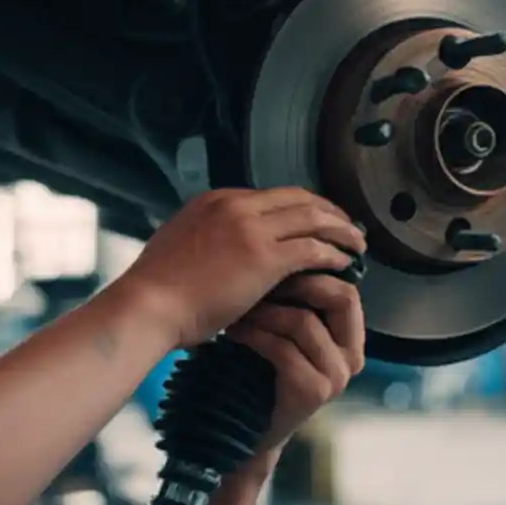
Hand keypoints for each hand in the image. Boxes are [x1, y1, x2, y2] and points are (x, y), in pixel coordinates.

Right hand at [118, 187, 366, 348]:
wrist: (146, 307)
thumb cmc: (158, 291)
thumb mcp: (182, 247)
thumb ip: (208, 240)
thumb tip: (222, 253)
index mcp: (215, 201)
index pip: (271, 197)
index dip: (301, 208)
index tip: (317, 220)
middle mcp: (235, 205)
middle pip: (298, 198)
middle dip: (329, 211)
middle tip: (348, 226)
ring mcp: (251, 228)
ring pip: (313, 218)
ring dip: (341, 229)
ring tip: (358, 243)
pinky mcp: (264, 256)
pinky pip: (312, 248)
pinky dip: (334, 253)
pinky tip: (345, 264)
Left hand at [223, 274, 365, 454]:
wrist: (248, 429)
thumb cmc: (263, 370)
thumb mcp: (287, 332)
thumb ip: (299, 301)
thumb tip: (287, 248)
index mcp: (352, 339)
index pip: (348, 289)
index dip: (317, 271)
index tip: (278, 262)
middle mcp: (352, 357)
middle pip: (341, 298)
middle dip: (298, 284)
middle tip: (262, 276)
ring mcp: (336, 377)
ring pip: (305, 321)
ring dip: (266, 310)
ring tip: (240, 307)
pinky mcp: (312, 392)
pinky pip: (284, 349)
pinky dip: (255, 335)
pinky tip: (233, 331)